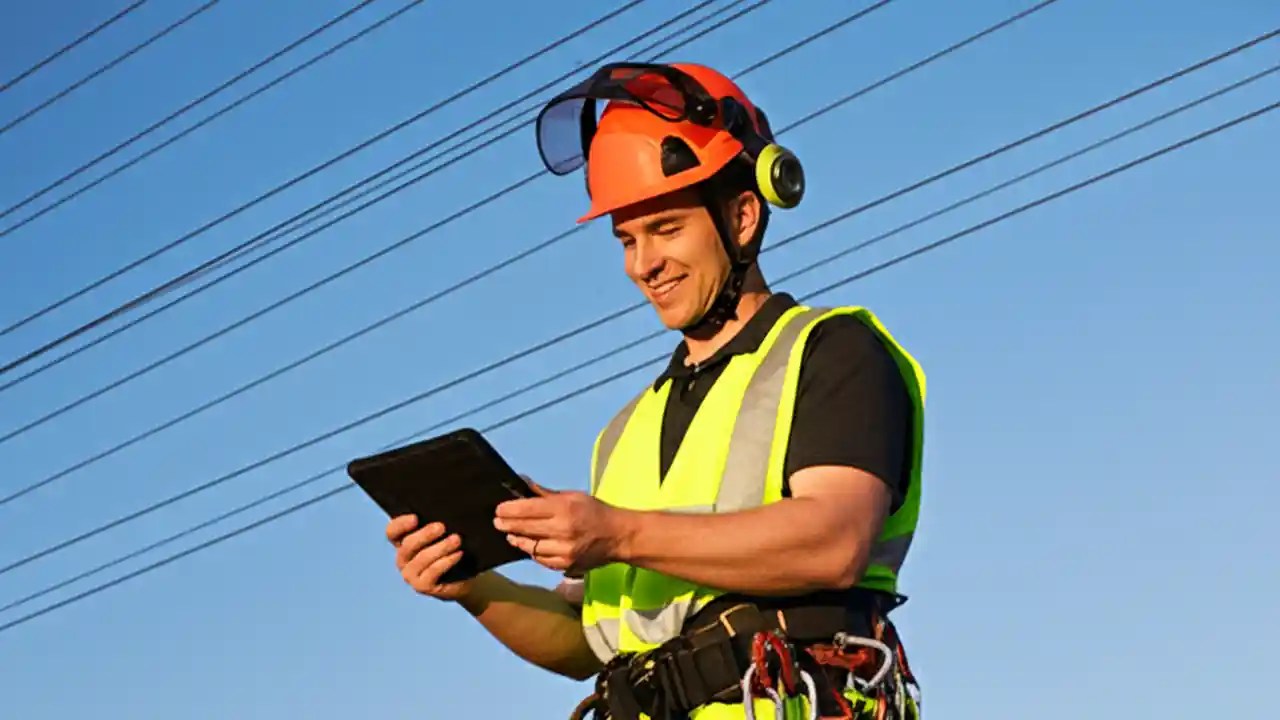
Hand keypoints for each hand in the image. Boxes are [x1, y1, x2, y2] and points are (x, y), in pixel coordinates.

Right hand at [386, 514, 473, 600]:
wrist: (463, 577)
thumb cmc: (450, 549)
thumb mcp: (441, 534)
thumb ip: (436, 524)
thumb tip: (445, 512)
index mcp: (402, 542)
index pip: (392, 532)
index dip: (400, 524)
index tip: (415, 518)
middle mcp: (403, 558)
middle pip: (408, 545)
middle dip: (425, 535)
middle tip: (441, 527)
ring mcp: (410, 575)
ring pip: (422, 558)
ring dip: (441, 547)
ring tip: (456, 540)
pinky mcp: (422, 586)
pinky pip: (433, 572)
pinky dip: (446, 561)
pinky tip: (458, 554)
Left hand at [494, 482, 629, 574]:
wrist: (618, 536)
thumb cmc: (595, 512)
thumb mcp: (573, 496)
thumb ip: (545, 493)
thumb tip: (521, 482)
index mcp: (564, 509)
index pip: (528, 509)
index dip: (510, 509)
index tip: (498, 509)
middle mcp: (562, 530)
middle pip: (525, 528)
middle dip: (507, 524)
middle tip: (496, 522)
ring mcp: (564, 550)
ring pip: (531, 546)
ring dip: (517, 539)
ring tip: (510, 534)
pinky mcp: (566, 565)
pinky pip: (541, 559)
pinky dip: (532, 552)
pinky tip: (528, 545)